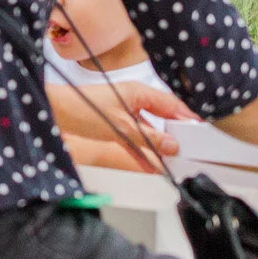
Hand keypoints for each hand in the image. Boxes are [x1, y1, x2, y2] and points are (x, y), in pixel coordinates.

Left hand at [48, 79, 194, 171]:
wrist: (55, 112)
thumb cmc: (85, 110)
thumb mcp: (122, 127)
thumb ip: (149, 137)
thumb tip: (173, 145)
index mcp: (138, 92)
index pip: (170, 103)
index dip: (187, 116)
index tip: (202, 130)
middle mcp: (132, 99)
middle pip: (160, 117)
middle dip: (174, 134)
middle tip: (189, 150)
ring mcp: (123, 111)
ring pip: (147, 130)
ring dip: (156, 146)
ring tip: (172, 162)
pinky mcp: (113, 122)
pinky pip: (133, 137)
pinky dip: (140, 150)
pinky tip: (149, 166)